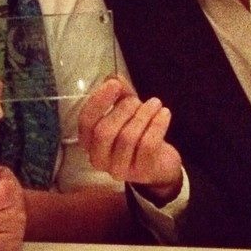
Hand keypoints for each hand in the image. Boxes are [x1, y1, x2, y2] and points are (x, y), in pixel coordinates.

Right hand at [78, 76, 181, 202]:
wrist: (159, 163)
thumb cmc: (136, 132)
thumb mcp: (125, 110)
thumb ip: (118, 93)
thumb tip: (113, 77)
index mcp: (88, 141)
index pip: (85, 121)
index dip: (98, 101)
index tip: (114, 84)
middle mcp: (99, 158)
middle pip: (104, 132)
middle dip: (123, 109)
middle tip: (137, 100)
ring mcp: (119, 169)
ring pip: (127, 138)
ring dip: (143, 115)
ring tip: (156, 103)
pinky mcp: (142, 172)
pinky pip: (148, 145)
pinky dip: (157, 125)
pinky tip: (164, 113)